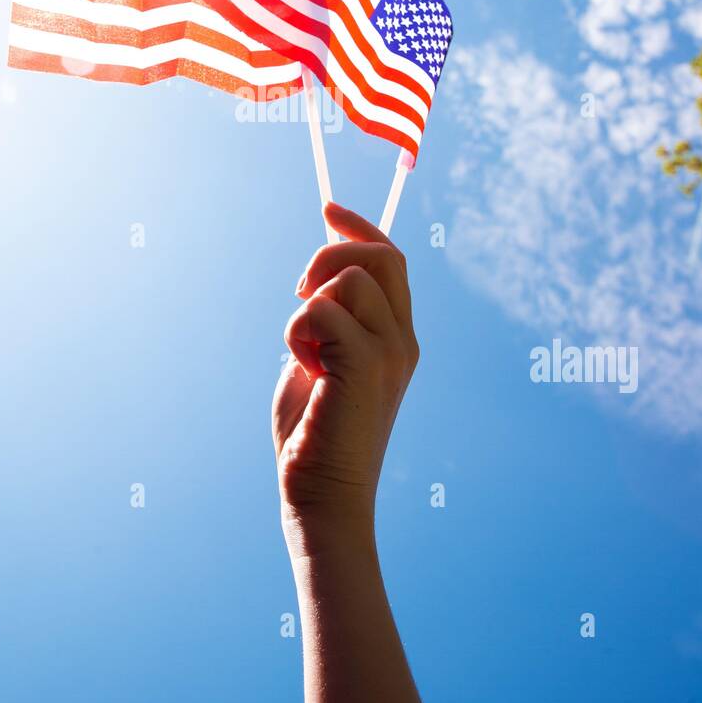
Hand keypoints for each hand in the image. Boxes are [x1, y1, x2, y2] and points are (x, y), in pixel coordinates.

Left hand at [273, 202, 419, 549]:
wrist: (323, 494)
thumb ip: (329, 317)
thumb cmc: (313, 433)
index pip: (392, 260)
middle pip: (381, 256)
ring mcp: (389, 352)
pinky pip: (321, 310)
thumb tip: (319, 268)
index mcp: (398, 337)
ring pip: (349, 279)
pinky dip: (298, 330)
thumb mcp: (323, 359)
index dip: (361, 228)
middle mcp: (402, 340)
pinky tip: (302, 368)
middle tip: (300, 291)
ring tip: (303, 350)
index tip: (329, 208)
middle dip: (330, 254)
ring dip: (309, 303)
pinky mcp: (364, 365)